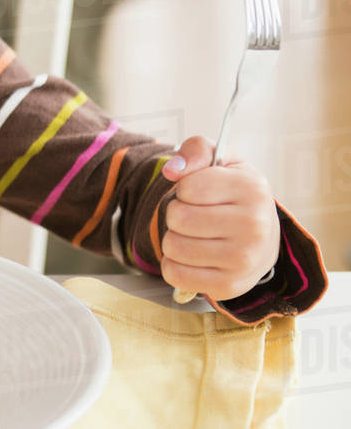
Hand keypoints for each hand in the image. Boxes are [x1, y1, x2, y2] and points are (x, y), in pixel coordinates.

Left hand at [159, 135, 279, 301]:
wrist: (263, 237)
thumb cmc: (235, 194)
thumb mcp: (222, 160)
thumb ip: (196, 149)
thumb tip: (171, 171)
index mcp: (253, 190)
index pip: (188, 187)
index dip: (185, 188)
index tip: (201, 192)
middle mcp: (254, 227)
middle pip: (176, 217)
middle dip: (177, 213)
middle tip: (195, 216)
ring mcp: (244, 260)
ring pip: (172, 246)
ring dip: (174, 238)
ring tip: (195, 235)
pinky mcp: (229, 286)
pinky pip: (174, 274)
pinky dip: (173, 264)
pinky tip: (192, 257)